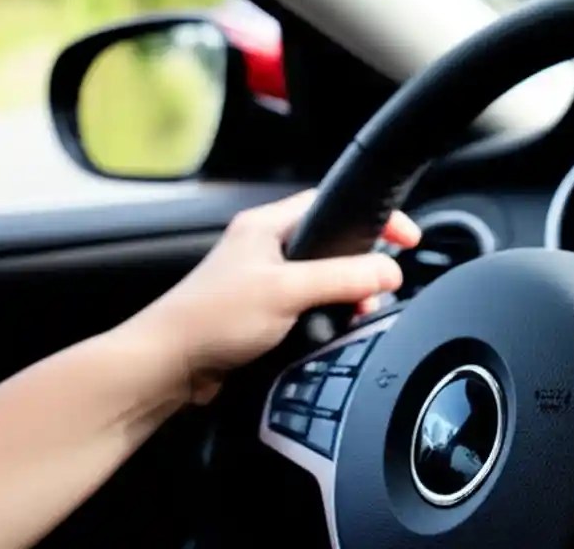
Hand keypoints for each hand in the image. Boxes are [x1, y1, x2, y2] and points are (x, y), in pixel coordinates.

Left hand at [121, 190, 419, 404]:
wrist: (167, 368)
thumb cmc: (208, 320)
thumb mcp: (287, 291)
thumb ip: (343, 277)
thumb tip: (388, 271)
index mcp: (267, 225)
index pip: (333, 204)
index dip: (373, 216)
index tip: (406, 236)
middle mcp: (266, 248)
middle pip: (334, 245)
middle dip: (362, 267)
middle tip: (379, 288)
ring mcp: (264, 282)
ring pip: (325, 280)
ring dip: (345, 297)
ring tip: (354, 314)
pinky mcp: (264, 314)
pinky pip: (311, 307)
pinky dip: (326, 318)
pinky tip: (328, 332)